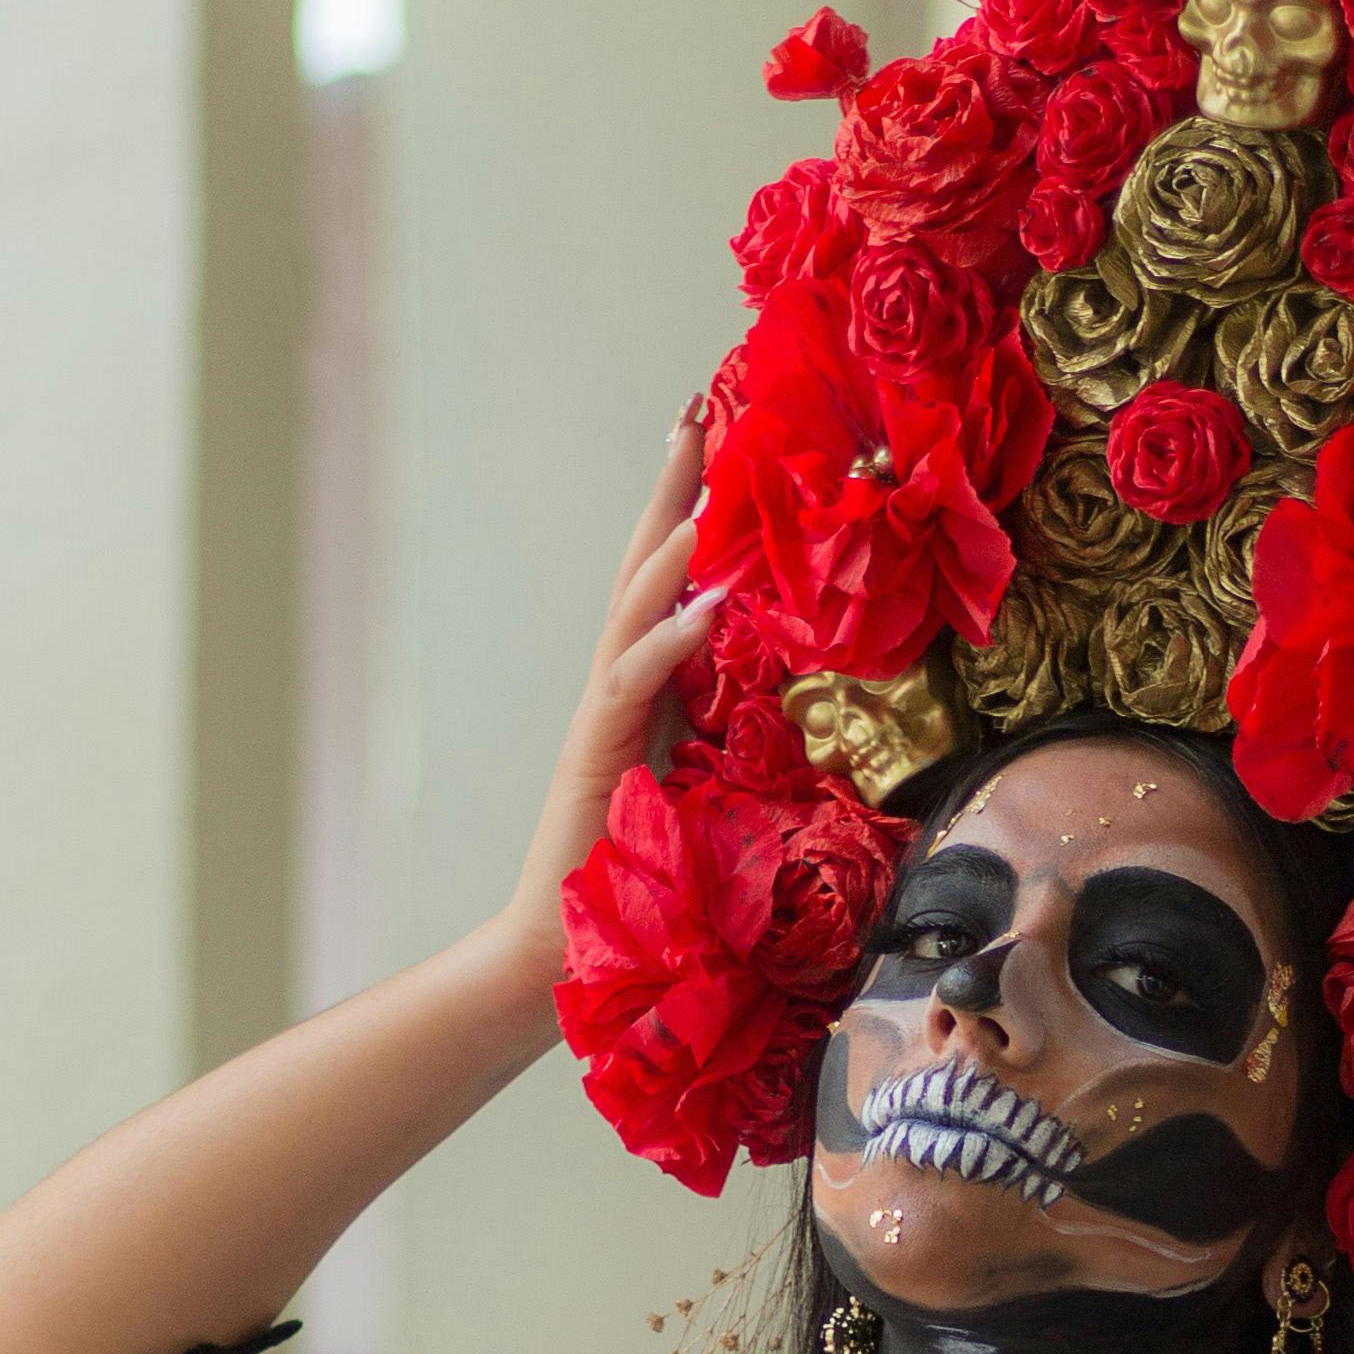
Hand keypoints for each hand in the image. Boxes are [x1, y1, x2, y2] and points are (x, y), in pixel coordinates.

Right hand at [502, 409, 716, 944]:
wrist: (558, 944)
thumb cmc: (638, 876)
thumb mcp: (706, 788)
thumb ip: (732, 734)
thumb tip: (794, 699)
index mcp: (647, 686)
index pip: (672, 583)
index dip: (695, 512)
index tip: (722, 440)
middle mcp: (619, 684)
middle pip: (645, 567)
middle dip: (673, 487)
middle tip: (698, 408)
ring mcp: (602, 714)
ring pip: (633, 608)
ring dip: (671, 544)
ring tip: (704, 482)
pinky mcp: (596, 753)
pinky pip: (632, 682)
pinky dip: (668, 639)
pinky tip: (705, 605)